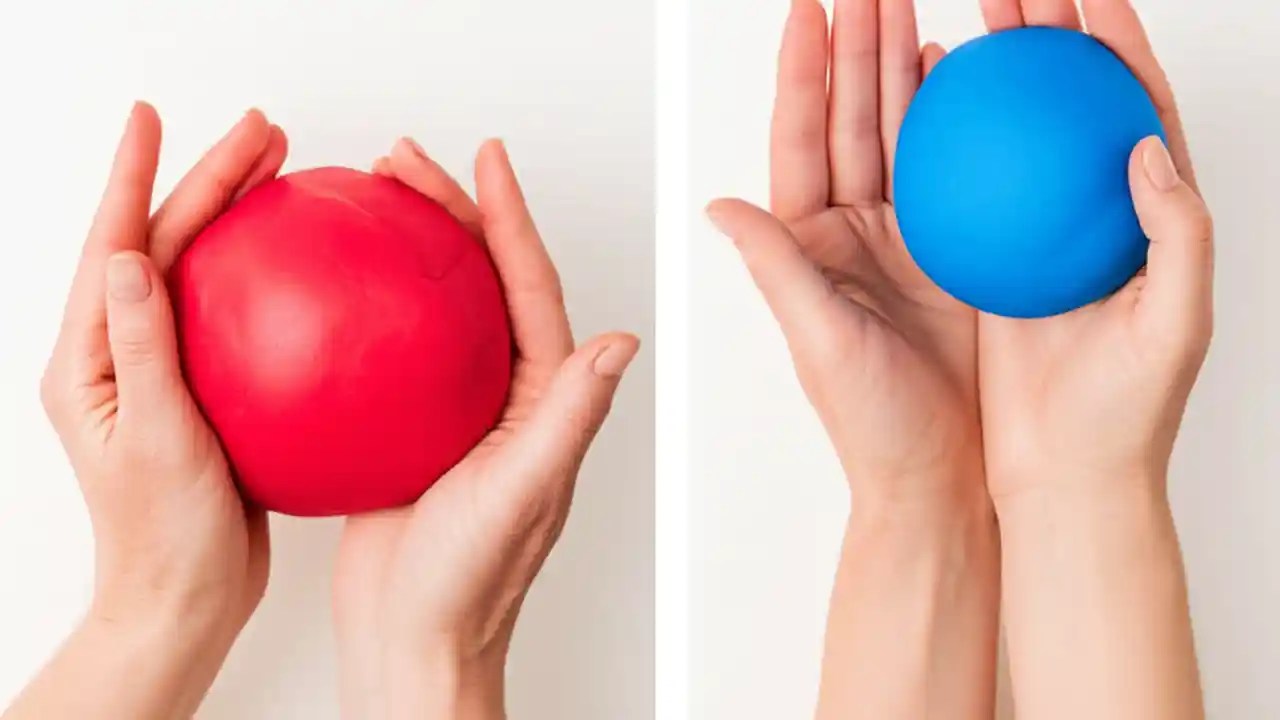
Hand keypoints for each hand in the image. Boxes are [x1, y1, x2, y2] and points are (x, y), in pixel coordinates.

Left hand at [37, 104, 285, 692]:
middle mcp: (122, 354)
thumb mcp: (151, 438)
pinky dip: (268, 276)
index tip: (152, 118)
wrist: (186, 599)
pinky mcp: (208, 391)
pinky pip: (236, 315)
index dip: (133, 175)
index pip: (114, 245)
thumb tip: (130, 255)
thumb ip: (142, 347)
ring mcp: (166, 371)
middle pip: (165, 243)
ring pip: (203, 270)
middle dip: (206, 179)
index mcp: (90, 359)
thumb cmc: (161, 533)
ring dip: (236, 215)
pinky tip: (304, 263)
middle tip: (261, 132)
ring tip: (278, 170)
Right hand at [332, 138, 638, 719]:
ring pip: (434, 306)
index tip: (488, 158)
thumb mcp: (524, 493)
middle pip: (482, 280)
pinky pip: (387, 349)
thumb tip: (617, 341)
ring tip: (370, 196)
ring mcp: (454, 409)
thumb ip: (568, 418)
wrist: (412, 642)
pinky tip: (326, 284)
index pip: (531, 288)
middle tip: (402, 161)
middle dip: (452, 212)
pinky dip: (366, 306)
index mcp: (543, 399)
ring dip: (409, 247)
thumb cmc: (471, 583)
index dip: (511, 218)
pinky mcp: (405, 429)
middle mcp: (508, 395)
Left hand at [707, 0, 979, 503]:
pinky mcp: (949, 248)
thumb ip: (777, 268)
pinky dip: (947, 115)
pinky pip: (945, 166)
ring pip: (896, 130)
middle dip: (855, 47)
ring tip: (904, 3)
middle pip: (849, 118)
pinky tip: (950, 68)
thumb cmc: (871, 422)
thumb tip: (719, 206)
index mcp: (806, 244)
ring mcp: (900, 235)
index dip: (803, 72)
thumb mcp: (817, 340)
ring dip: (898, 66)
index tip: (808, 9)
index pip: (802, 139)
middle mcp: (846, 230)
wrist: (937, 469)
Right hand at [976, 0, 1212, 500]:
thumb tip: (1147, 145)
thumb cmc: (1130, 412)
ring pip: (1012, 137)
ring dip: (993, 78)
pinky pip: (962, 187)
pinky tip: (922, 107)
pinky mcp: (984, 263)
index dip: (1119, 44)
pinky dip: (947, 142)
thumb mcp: (1175, 325)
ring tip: (968, 26)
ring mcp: (1033, 236)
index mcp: (1149, 218)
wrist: (1064, 478)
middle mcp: (1089, 216)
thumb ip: (1178, 234)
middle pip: (1068, 106)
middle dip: (1048, 37)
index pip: (1137, 108)